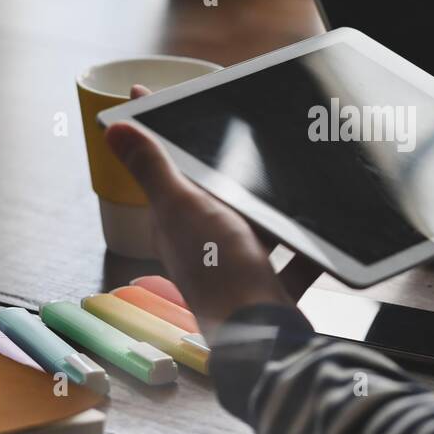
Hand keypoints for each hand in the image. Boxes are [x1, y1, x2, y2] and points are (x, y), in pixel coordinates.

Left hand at [103, 85, 320, 334]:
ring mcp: (237, 272)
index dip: (158, 136)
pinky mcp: (270, 290)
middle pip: (213, 201)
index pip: (164, 171)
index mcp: (175, 227)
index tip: (152, 98)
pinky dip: (304, 251)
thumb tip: (113, 130)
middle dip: (228, 175)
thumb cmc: (220, 273)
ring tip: (292, 179)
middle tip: (245, 135)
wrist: (265, 335)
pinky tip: (320, 233)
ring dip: (270, 212)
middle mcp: (202, 250)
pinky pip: (291, 263)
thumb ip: (153, 170)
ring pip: (254, 230)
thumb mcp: (185, 209)